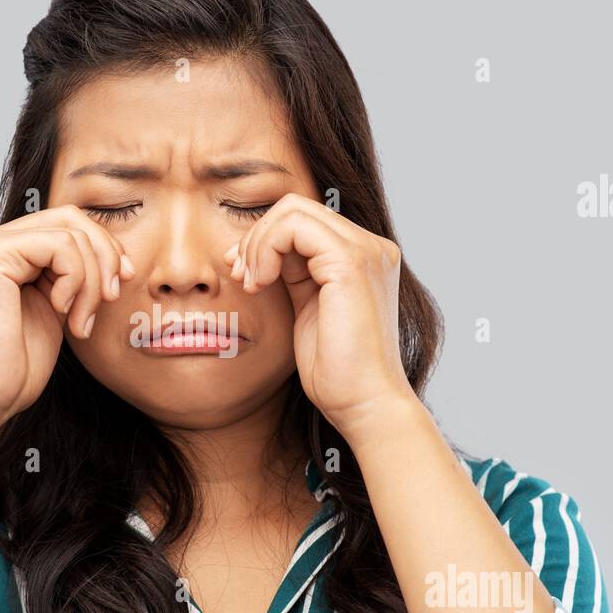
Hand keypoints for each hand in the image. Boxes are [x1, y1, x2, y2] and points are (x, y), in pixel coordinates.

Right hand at [0, 205, 134, 432]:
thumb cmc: (16, 365)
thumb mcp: (59, 309)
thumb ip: (75, 277)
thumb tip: (117, 255)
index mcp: (9, 252)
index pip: (69, 223)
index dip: (104, 250)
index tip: (118, 287)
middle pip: (72, 218)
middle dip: (105, 257)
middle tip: (110, 299)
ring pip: (71, 232)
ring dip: (92, 280)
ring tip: (81, 321)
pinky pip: (61, 245)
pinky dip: (76, 280)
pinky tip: (62, 311)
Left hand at [225, 192, 416, 438]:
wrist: (364, 404)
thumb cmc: (337, 371)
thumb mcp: (308, 310)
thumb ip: (294, 275)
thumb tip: (259, 252)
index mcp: (363, 258)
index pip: (305, 222)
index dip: (264, 240)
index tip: (243, 274)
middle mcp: (371, 248)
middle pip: (296, 208)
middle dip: (257, 238)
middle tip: (242, 277)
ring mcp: (365, 251)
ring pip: (292, 211)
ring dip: (258, 244)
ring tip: (251, 284)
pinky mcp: (351, 263)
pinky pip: (295, 227)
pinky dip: (266, 249)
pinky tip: (260, 283)